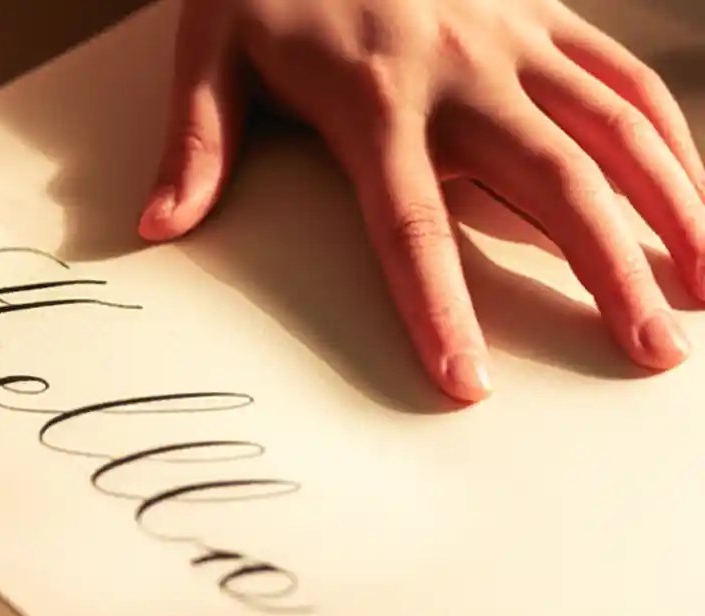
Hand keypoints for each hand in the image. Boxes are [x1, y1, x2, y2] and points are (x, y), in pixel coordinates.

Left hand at [141, 0, 704, 401]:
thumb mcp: (209, 48)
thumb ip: (195, 141)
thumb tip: (159, 228)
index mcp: (372, 98)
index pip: (411, 225)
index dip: (440, 308)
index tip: (467, 384)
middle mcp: (459, 72)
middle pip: (550, 183)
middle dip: (608, 272)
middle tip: (651, 352)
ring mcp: (513, 38)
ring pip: (613, 129)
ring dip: (671, 208)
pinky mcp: (542, 11)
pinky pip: (621, 75)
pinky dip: (666, 133)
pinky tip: (690, 189)